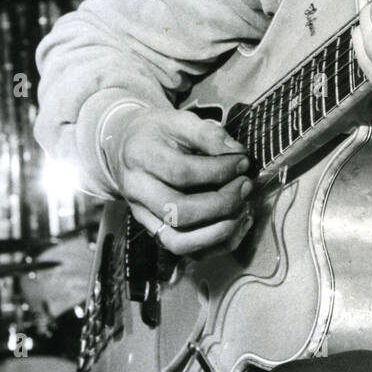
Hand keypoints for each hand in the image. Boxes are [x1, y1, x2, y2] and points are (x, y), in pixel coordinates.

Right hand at [105, 108, 252, 255]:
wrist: (126, 148)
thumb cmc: (158, 133)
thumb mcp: (179, 120)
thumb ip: (208, 134)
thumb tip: (237, 153)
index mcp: (141, 158)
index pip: (181, 173)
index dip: (219, 170)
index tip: (243, 161)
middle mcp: (138, 192)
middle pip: (180, 213)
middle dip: (222, 204)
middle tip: (245, 186)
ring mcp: (144, 216)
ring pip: (179, 242)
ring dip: (219, 232)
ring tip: (243, 210)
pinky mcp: (155, 231)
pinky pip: (186, 251)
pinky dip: (217, 244)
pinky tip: (238, 223)